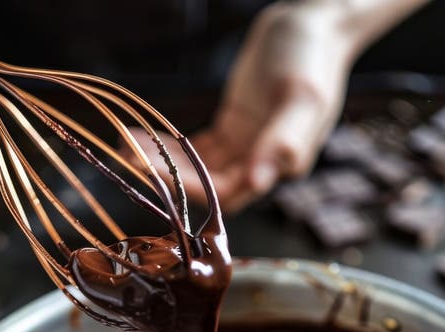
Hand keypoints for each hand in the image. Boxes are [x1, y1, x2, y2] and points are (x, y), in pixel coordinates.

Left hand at [129, 1, 353, 212]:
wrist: (315, 26)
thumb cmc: (314, 58)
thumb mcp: (302, 97)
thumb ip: (283, 140)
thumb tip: (258, 181)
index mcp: (282, 164)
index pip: (230, 192)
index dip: (192, 188)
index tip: (155, 172)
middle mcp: (262, 164)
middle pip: (210, 187)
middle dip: (170, 177)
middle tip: (132, 158)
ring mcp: (246, 147)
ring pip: (200, 168)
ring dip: (166, 162)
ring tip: (130, 145)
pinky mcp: (234, 128)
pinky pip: (199, 148)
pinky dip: (173, 146)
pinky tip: (145, 137)